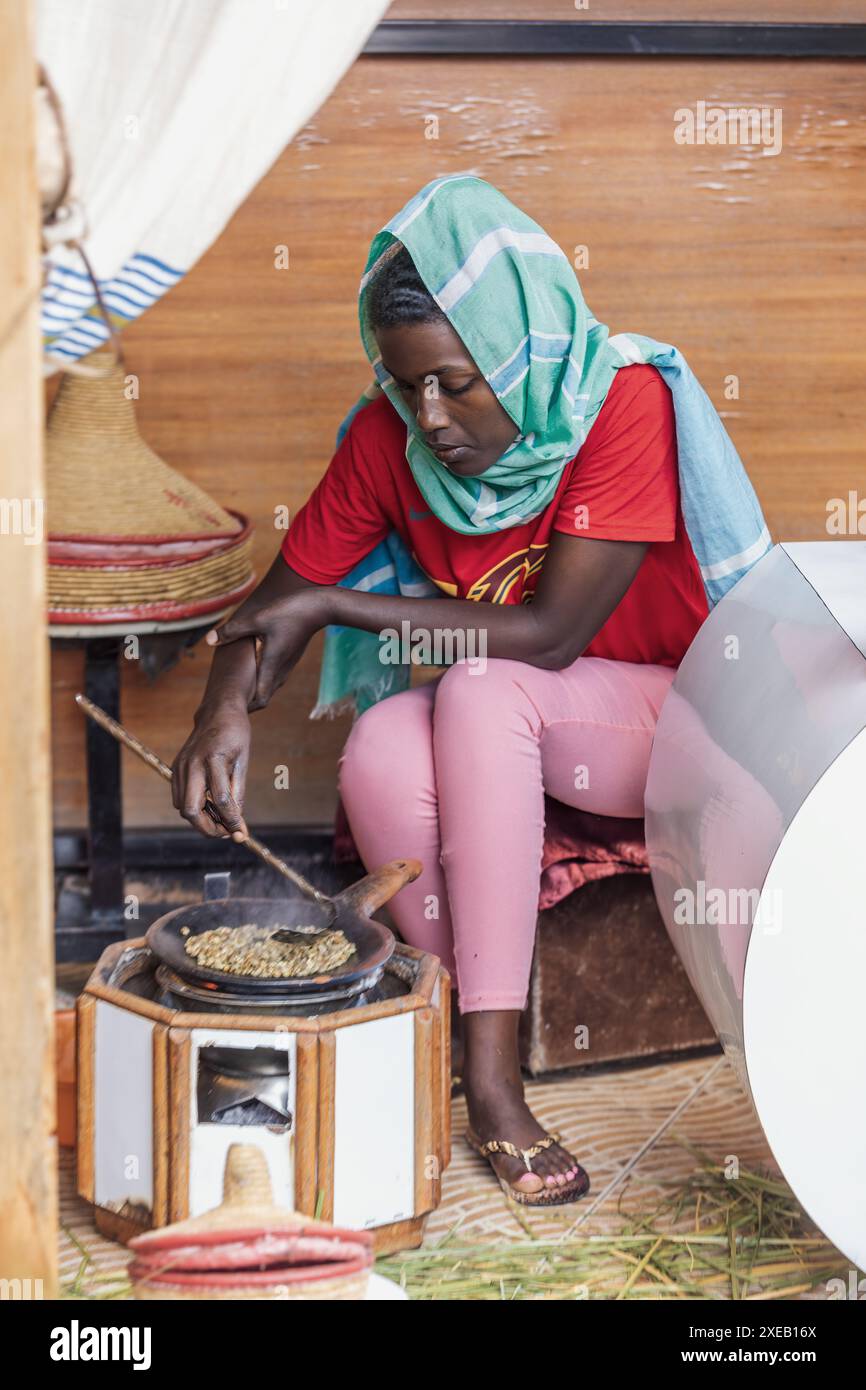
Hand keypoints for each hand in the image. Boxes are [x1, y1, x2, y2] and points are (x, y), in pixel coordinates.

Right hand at [171, 700, 251, 839]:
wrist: (217, 712)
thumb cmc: (235, 735)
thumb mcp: (243, 762)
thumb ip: (238, 793)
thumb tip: (237, 822)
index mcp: (213, 759)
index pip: (221, 800)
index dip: (231, 820)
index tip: (241, 832)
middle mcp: (191, 764)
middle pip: (191, 810)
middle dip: (208, 828)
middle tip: (226, 832)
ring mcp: (180, 766)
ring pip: (183, 807)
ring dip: (201, 820)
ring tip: (221, 819)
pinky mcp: (175, 768)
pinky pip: (180, 798)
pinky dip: (194, 809)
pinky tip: (209, 807)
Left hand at [204, 587, 328, 710]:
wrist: (319, 607)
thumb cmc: (289, 612)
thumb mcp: (257, 619)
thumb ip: (232, 630)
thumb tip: (209, 640)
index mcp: (271, 666)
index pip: (260, 699)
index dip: (246, 706)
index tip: (231, 707)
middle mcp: (281, 670)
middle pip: (264, 695)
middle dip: (247, 699)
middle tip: (228, 699)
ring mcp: (288, 664)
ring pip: (270, 685)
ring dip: (255, 687)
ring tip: (237, 685)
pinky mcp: (291, 656)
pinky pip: (274, 675)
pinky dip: (262, 676)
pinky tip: (252, 665)